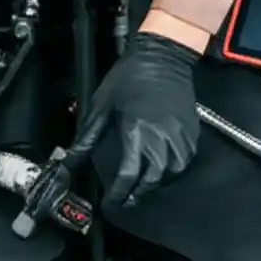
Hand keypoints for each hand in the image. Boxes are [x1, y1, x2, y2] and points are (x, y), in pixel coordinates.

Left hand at [65, 32, 200, 206]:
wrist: (163, 57)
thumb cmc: (129, 78)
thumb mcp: (101, 106)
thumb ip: (87, 138)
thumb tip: (68, 162)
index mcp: (137, 132)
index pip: (128, 175)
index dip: (118, 194)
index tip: (110, 203)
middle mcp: (161, 138)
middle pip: (151, 180)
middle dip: (137, 191)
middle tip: (126, 197)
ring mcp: (180, 135)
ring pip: (171, 173)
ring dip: (156, 182)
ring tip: (143, 183)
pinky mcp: (191, 131)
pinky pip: (184, 159)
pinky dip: (173, 168)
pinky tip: (162, 167)